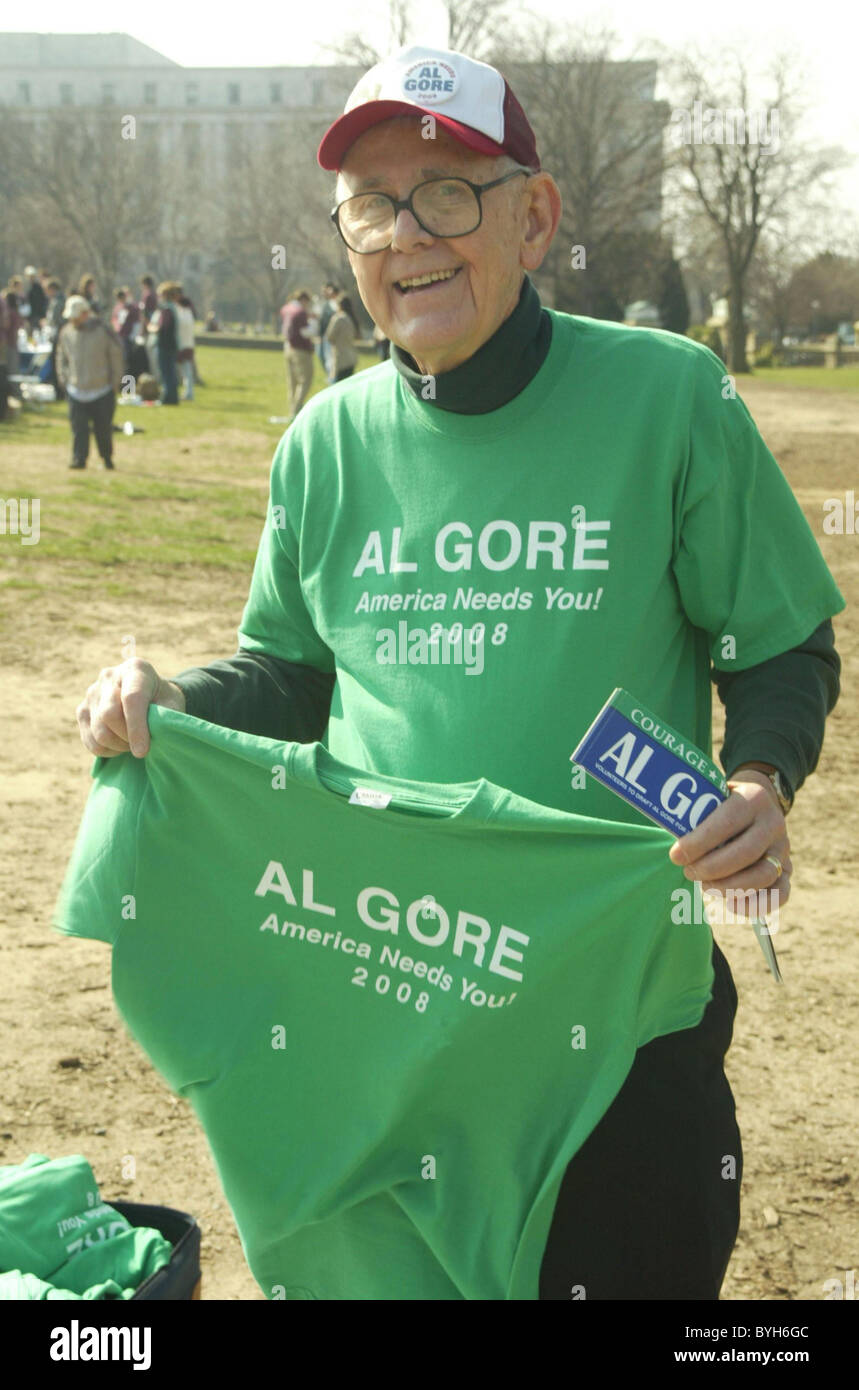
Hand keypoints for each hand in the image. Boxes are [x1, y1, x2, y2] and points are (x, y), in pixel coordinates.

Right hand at [76, 658, 185, 758]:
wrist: (150, 696)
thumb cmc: (164, 702)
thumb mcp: (172, 705)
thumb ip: (164, 717)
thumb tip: (150, 735)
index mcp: (135, 669)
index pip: (131, 698)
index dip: (136, 727)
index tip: (142, 751)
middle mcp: (109, 676)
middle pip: (109, 715)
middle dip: (127, 737)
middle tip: (143, 745)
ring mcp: (92, 692)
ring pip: (98, 731)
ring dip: (118, 746)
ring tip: (133, 742)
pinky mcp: (82, 710)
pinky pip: (90, 741)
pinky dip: (107, 750)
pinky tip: (120, 744)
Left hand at [668, 770, 791, 913]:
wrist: (757, 801)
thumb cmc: (722, 803)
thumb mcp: (712, 797)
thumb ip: (697, 815)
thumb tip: (675, 846)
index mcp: (754, 798)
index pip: (727, 822)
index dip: (700, 842)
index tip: (675, 856)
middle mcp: (774, 822)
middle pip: (746, 852)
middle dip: (712, 868)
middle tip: (689, 872)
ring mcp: (783, 847)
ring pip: (763, 875)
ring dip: (730, 887)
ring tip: (705, 886)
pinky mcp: (786, 868)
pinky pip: (780, 893)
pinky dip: (757, 905)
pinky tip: (732, 905)